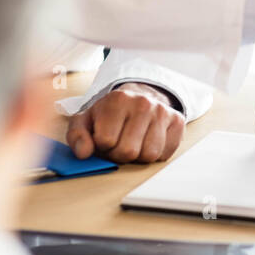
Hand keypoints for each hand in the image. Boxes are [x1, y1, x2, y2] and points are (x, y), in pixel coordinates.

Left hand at [67, 82, 184, 163]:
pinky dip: (155, 154)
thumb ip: (77, 136)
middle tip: (119, 143)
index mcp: (118, 100)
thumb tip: (84, 154)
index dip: (102, 146)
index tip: (105, 138)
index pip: (106, 141)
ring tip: (134, 143)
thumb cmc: (110, 114)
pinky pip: (165, 154)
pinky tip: (148, 141)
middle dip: (119, 154)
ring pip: (149, 155)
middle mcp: (143, 103)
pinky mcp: (178, 122)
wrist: (139, 97)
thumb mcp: (86, 120)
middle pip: (128, 151)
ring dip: (138, 156)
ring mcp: (163, 112)